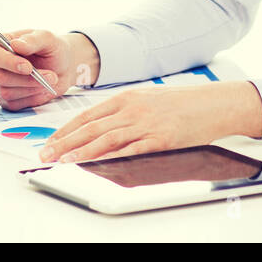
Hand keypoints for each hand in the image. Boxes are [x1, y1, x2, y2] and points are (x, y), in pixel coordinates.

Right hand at [0, 30, 97, 109]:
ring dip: (32, 88)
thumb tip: (15, 45)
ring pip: (7, 93)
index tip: (28, 67)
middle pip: (1, 77)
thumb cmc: (51, 49)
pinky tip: (43, 90)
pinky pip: (13, 104)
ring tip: (51, 80)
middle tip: (51, 76)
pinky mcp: (5, 100)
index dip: (9, 62)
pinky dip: (31, 99)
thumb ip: (32, 40)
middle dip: (28, 79)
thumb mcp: (47, 39)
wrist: (61, 67)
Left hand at [38, 81, 261, 162]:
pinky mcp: (160, 139)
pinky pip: (131, 150)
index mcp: (127, 97)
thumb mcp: (148, 99)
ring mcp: (146, 124)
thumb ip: (125, 111)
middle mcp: (132, 108)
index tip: (51, 141)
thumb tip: (100, 127)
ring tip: (63, 161)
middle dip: (65, 142)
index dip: (66, 129)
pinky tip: (97, 164)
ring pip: (106, 138)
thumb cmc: (183, 103)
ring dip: (81, 151)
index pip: (88, 115)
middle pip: (91, 127)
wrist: (214, 103)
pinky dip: (111, 158)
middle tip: (47, 154)